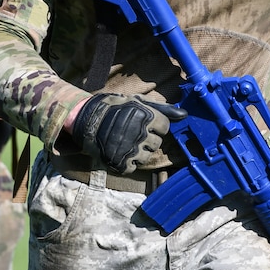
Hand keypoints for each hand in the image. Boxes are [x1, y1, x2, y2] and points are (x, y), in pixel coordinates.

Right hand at [71, 92, 185, 173]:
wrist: (85, 119)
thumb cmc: (113, 108)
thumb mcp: (137, 102)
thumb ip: (162, 109)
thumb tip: (184, 115)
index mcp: (144, 116)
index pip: (164, 127)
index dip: (156, 126)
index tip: (144, 124)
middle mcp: (138, 133)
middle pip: (156, 144)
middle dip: (147, 140)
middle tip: (132, 133)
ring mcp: (129, 148)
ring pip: (145, 157)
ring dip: (137, 152)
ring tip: (124, 142)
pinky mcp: (119, 161)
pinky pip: (131, 167)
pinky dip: (126, 162)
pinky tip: (118, 151)